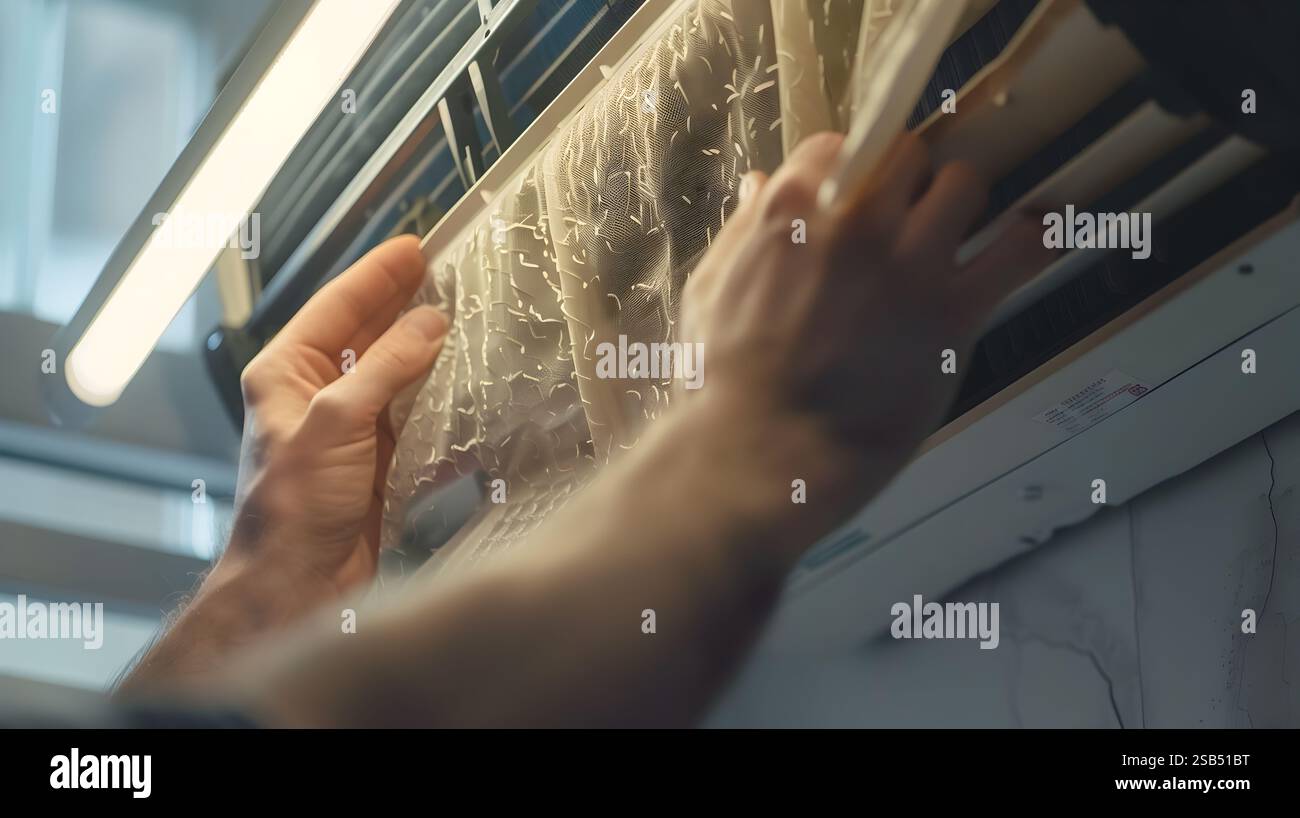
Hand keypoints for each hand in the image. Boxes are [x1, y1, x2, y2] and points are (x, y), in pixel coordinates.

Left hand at [121, 236, 445, 693]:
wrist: (297, 584)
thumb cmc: (294, 505)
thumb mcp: (336, 422)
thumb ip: (386, 368)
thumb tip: (429, 323)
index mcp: (286, 373)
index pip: (335, 307)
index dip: (376, 275)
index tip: (414, 247)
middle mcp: (316, 395)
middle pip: (368, 335)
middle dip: (406, 306)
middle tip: (448, 274)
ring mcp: (348, 429)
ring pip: (396, 376)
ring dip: (430, 353)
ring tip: (468, 322)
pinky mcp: (377, 462)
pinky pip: (415, 420)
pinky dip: (442, 406)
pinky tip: (470, 391)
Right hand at [683, 132, 1053, 530]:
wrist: (764, 451)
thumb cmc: (724, 380)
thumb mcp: (709, 291)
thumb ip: (739, 231)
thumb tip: (758, 182)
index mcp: (792, 209)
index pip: (839, 145)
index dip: (851, 169)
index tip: (858, 194)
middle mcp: (857, 221)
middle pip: (908, 156)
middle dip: (908, 182)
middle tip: (905, 220)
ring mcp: (910, 263)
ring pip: (965, 184)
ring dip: (960, 205)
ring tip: (952, 239)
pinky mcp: (954, 311)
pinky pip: (1020, 248)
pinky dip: (1035, 237)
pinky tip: (1035, 236)